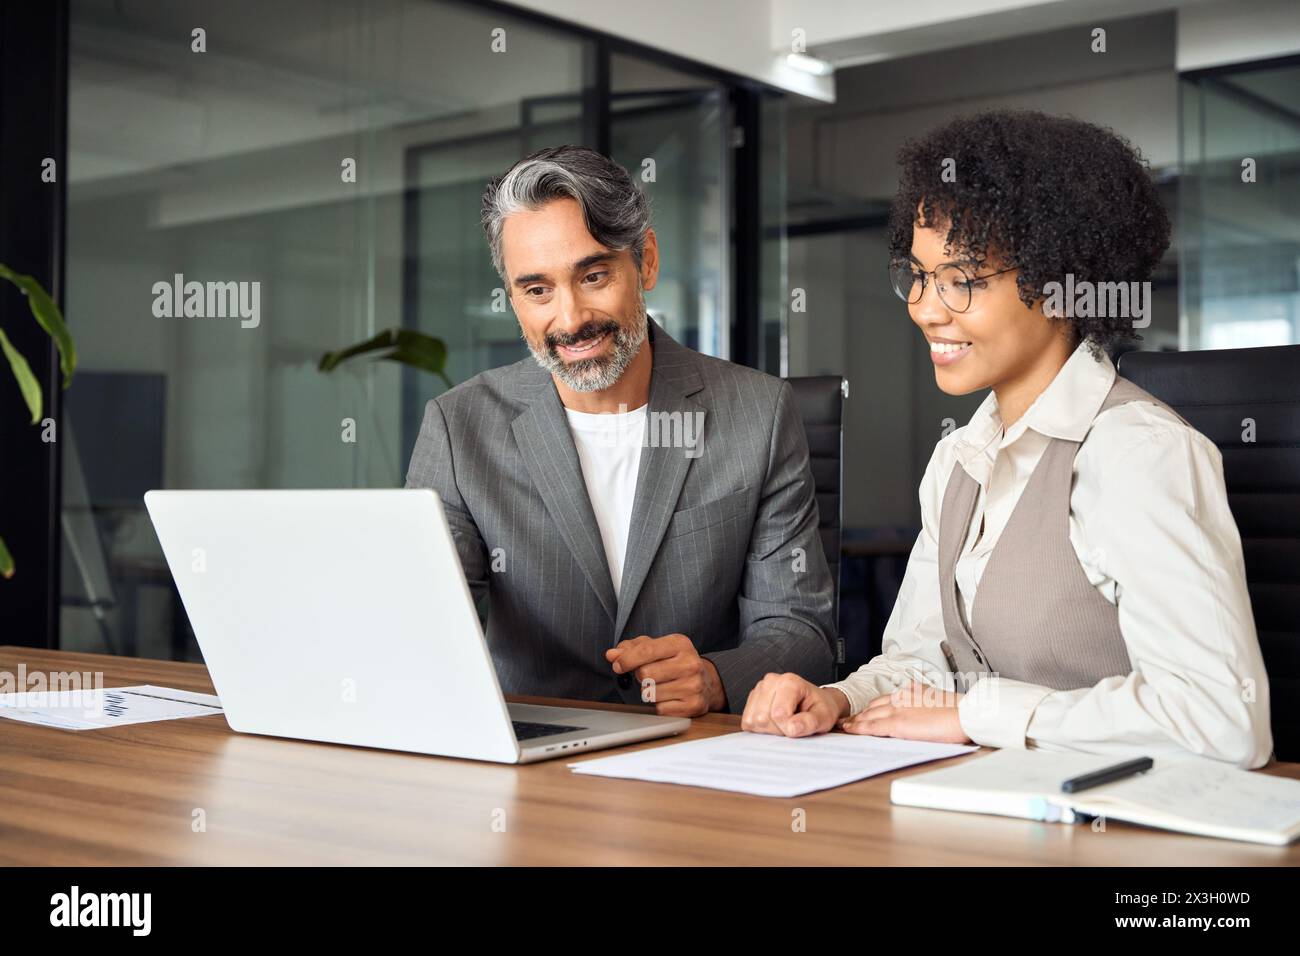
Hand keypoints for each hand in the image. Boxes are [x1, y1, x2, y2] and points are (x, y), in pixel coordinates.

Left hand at [606, 634, 725, 716]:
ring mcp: (694, 685)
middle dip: (641, 676)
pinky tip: (670, 697)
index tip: (618, 665)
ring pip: (651, 694)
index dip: (626, 659)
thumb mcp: (657, 647)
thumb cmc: (675, 662)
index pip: (646, 650)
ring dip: (650, 692)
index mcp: (680, 644)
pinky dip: (660, 705)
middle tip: (650, 675)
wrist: (707, 682)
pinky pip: (660, 709)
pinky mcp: (694, 705)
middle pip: (645, 674)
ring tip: (662, 685)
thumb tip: (612, 654)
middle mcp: (690, 663)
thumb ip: (632, 648)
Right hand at [741, 672, 848, 736]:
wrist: (815, 702)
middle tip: (793, 724)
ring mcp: (759, 689)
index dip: (789, 728)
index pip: (778, 714)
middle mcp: (771, 681)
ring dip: (768, 730)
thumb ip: (811, 722)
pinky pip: (747, 722)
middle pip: (762, 718)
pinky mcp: (751, 700)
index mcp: (790, 681)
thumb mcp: (824, 717)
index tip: (800, 726)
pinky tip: (774, 722)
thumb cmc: (819, 709)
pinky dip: (760, 729)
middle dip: (778, 730)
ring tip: (784, 722)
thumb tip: (792, 728)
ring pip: (752, 721)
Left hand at [840, 680, 971, 743]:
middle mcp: (902, 697)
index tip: (864, 712)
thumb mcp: (939, 703)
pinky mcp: (898, 724)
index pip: (887, 699)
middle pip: (874, 706)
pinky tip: (850, 730)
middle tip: (848, 720)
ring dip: (855, 721)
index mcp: (913, 691)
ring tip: (844, 726)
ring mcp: (898, 709)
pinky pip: (872, 727)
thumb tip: (922, 716)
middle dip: (860, 714)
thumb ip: (925, 707)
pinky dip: (858, 728)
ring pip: (869, 715)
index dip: (873, 707)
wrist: (968, 715)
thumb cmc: (961, 712)